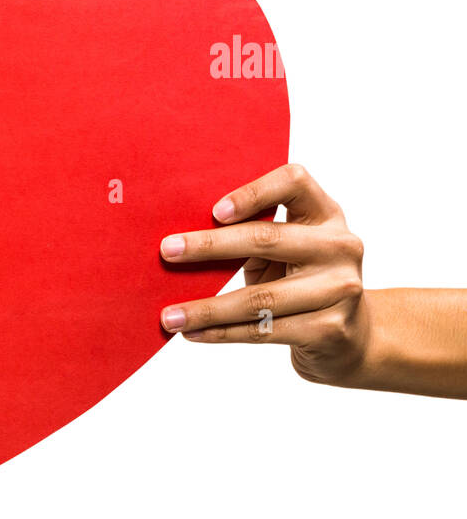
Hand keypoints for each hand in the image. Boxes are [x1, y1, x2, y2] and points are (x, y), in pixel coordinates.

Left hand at [158, 163, 369, 385]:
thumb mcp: (284, 250)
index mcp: (325, 214)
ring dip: (206, 308)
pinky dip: (221, 333)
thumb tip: (180, 242)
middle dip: (209, 245)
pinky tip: (193, 333)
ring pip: (259, 298)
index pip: (294, 182)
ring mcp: (339, 289)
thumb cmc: (300, 282)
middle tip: (167, 252)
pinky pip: (263, 330)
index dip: (253, 192)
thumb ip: (250, 236)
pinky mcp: (329, 328)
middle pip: (266, 238)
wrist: (350, 336)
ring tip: (169, 316)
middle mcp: (338, 246)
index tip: (215, 210)